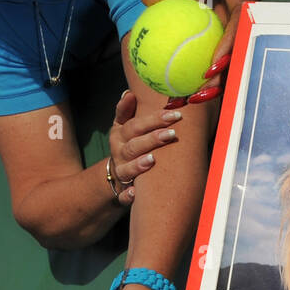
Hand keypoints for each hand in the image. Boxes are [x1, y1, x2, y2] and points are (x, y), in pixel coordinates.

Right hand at [106, 92, 181, 206]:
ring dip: (138, 165)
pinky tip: (135, 193)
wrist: (115, 176)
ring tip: (151, 160)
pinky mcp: (123, 192)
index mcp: (119, 135)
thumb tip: (128, 93)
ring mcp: (120, 173)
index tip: (173, 114)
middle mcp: (119, 154)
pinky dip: (128, 195)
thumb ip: (125, 111)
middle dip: (152, 139)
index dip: (154, 120)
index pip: (135, 125)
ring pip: (127, 170)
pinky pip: (123, 196)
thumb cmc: (127, 144)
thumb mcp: (122, 127)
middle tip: (171, 133)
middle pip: (133, 146)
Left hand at [141, 0, 273, 103]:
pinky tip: (174, 74)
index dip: (227, 51)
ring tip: (179, 100)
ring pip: (225, 52)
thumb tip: (149, 0)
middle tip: (191, 100)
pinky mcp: (228, 16)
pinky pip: (213, 41)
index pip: (239, 25)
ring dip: (205, 79)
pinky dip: (196, 58)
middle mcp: (245, 6)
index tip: (209, 71)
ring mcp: (238, 13)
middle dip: (217, 81)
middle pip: (235, 50)